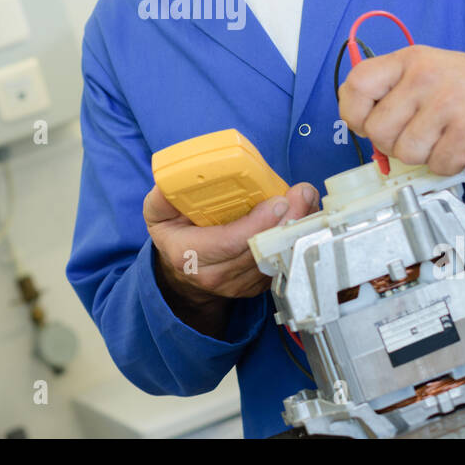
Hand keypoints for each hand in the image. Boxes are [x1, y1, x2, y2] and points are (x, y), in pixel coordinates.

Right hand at [143, 182, 320, 316]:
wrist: (181, 272)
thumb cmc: (174, 235)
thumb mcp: (157, 213)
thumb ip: (164, 195)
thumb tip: (176, 178)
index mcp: (189, 254)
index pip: (229, 242)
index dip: (256, 224)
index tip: (277, 201)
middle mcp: (215, 275)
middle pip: (259, 250)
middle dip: (286, 221)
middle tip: (302, 194)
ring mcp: (237, 284)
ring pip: (275, 258)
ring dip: (296, 229)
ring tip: (307, 199)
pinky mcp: (255, 286)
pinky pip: (280, 264)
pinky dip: (294, 240)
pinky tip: (304, 216)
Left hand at [338, 44, 464, 176]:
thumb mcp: (428, 71)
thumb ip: (392, 91)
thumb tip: (359, 124)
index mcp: (410, 59)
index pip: (356, 85)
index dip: (354, 113)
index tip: (366, 123)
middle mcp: (426, 77)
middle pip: (378, 130)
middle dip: (391, 144)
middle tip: (416, 135)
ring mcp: (449, 104)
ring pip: (405, 153)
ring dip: (422, 156)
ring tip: (441, 138)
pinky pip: (437, 165)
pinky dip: (447, 164)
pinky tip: (459, 147)